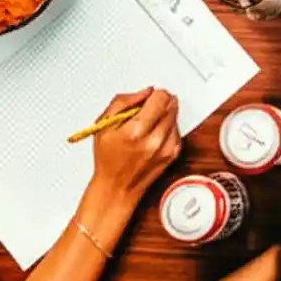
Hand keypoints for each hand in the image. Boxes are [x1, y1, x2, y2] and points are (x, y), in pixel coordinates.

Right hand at [90, 87, 181, 204]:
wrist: (117, 187)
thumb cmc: (108, 159)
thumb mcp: (104, 125)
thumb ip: (122, 102)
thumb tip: (143, 92)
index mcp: (135, 131)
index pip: (161, 98)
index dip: (155, 94)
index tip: (148, 97)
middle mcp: (154, 140)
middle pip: (171, 105)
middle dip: (160, 103)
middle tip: (145, 110)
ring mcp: (166, 148)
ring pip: (175, 116)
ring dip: (165, 115)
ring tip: (147, 125)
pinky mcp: (173, 154)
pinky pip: (177, 131)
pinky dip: (168, 128)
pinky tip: (153, 135)